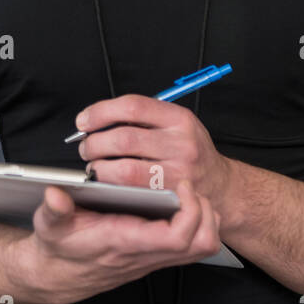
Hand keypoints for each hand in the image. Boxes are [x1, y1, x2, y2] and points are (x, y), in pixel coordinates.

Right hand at [15, 178, 221, 303]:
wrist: (57, 275)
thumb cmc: (59, 247)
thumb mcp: (50, 224)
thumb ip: (54, 209)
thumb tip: (55, 194)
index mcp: (125, 242)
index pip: (176, 237)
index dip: (190, 211)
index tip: (183, 185)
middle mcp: (145, 253)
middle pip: (200, 244)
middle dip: (206, 212)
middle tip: (191, 187)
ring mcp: (153, 258)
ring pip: (202, 248)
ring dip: (206, 220)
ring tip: (191, 195)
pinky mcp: (155, 257)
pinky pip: (192, 247)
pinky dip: (198, 225)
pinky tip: (183, 207)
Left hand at [73, 94, 233, 211]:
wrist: (220, 186)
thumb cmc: (190, 152)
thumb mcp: (176, 124)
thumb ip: (143, 118)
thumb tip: (96, 118)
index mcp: (180, 118)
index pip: (133, 106)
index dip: (101, 112)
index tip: (84, 120)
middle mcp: (181, 144)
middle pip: (124, 138)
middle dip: (94, 143)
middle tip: (86, 146)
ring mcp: (177, 173)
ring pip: (124, 169)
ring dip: (98, 167)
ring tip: (93, 165)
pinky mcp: (169, 197)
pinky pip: (130, 191)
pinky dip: (110, 185)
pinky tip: (105, 182)